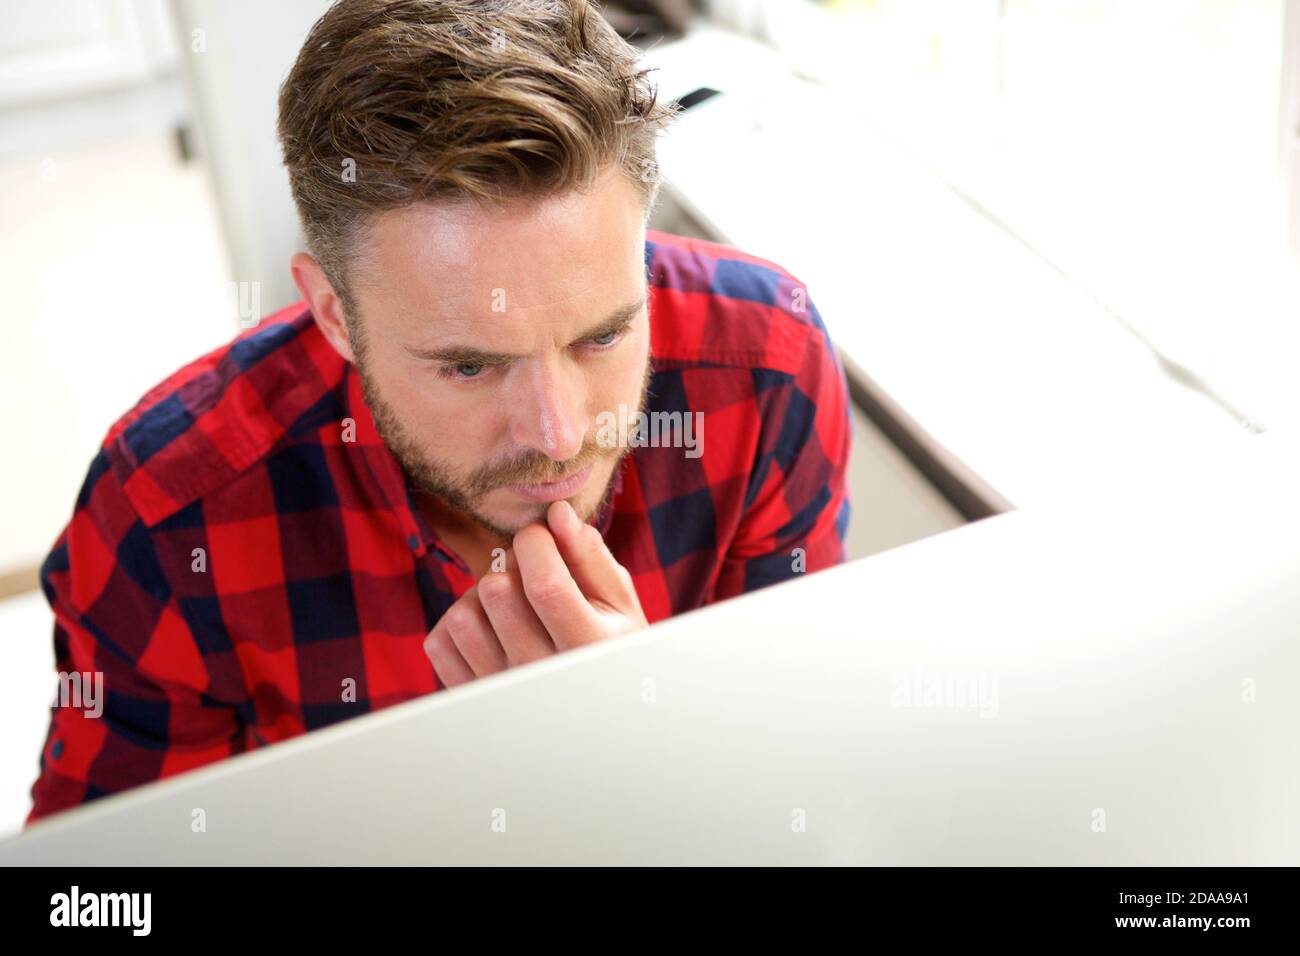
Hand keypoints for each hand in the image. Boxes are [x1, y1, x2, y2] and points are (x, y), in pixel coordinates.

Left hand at [423, 499, 647, 686]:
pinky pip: (439, 641)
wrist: (598, 710)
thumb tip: (556, 513)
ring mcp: (501, 691)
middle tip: (530, 571)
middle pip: (497, 592)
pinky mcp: (470, 696)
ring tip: (511, 603)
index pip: (545, 583)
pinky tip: (490, 628)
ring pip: (463, 614)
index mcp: (587, 648)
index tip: (539, 535)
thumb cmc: (608, 642)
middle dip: (510, 563)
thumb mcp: (618, 601)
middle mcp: (541, 676)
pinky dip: (460, 622)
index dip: (534, 543)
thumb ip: (589, 554)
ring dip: (483, 595)